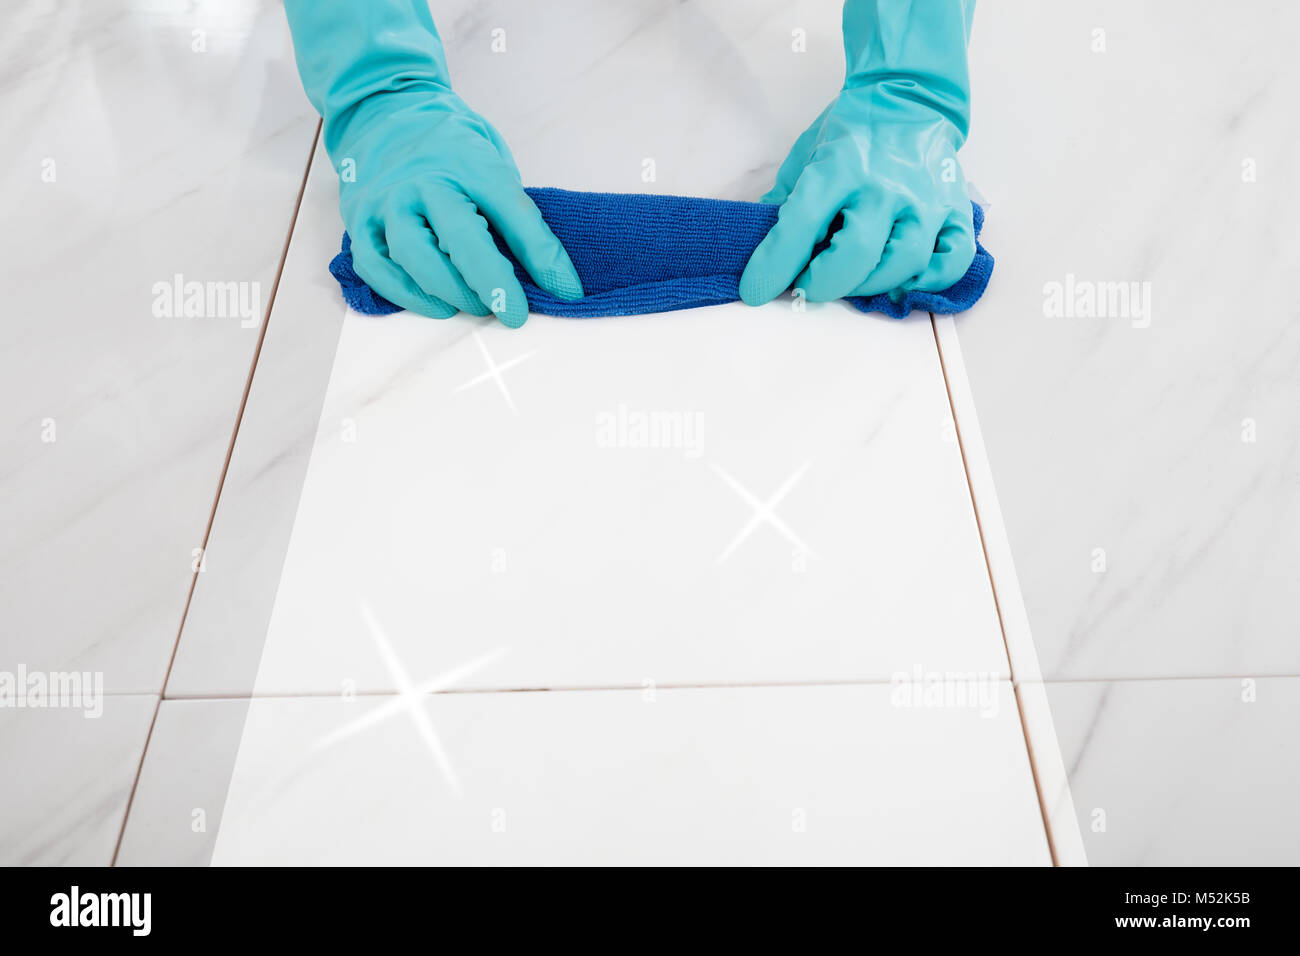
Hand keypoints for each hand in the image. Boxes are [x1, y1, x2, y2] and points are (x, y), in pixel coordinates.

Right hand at [336, 88, 582, 326]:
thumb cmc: (449, 149)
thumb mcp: (493, 165)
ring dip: (448, 291)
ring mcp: (387, 200)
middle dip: (490, 281)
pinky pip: (377, 267)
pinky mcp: (359, 221)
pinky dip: (406, 294)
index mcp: (469, 162)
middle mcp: (425, 180)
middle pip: (459, 236)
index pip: (514, 212)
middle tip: (512, 313)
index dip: (542, 257)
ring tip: (474, 308)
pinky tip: (435, 305)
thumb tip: (548, 275)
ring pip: (414, 254)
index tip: (566, 291)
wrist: (384, 112)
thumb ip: (514, 214)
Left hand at [739, 87, 975, 306]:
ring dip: (872, 285)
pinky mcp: (954, 208)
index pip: (802, 225)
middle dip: (824, 284)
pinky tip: (904, 281)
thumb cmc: (853, 130)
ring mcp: (926, 199)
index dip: (775, 266)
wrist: (910, 92)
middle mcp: (886, 185)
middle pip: (857, 253)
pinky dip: (931, 280)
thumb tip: (761, 246)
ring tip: (852, 281)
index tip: (756, 290)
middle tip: (808, 287)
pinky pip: (954, 257)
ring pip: (906, 262)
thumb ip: (786, 200)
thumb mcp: (807, 154)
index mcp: (840, 168)